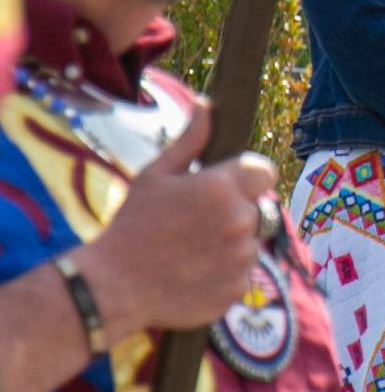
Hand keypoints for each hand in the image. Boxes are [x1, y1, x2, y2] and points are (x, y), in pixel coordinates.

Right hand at [75, 99, 275, 335]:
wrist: (112, 286)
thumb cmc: (132, 225)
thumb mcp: (155, 175)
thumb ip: (190, 140)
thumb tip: (206, 104)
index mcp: (222, 187)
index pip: (264, 172)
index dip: (246, 178)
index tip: (224, 188)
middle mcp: (239, 220)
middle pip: (256, 208)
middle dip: (234, 211)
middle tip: (194, 223)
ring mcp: (241, 256)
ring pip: (250, 242)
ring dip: (230, 243)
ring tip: (189, 249)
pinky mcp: (239, 287)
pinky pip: (242, 273)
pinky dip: (224, 273)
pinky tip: (193, 272)